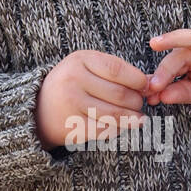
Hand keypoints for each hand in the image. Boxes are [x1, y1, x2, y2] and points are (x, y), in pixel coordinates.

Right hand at [35, 50, 149, 148]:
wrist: (39, 109)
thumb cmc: (73, 85)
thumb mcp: (89, 69)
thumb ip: (117, 72)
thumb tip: (152, 82)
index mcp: (80, 60)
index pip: (118, 70)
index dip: (138, 80)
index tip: (146, 87)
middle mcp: (74, 80)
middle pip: (120, 94)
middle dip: (137, 102)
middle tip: (140, 105)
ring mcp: (72, 103)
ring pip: (115, 114)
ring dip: (132, 118)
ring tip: (138, 118)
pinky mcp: (72, 125)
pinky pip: (105, 129)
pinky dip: (118, 129)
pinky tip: (122, 126)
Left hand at [144, 20, 190, 111]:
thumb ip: (180, 93)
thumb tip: (160, 97)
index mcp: (188, 60)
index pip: (171, 66)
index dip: (160, 78)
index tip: (149, 91)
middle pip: (179, 52)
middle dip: (165, 65)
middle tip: (148, 71)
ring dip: (177, 39)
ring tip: (159, 42)